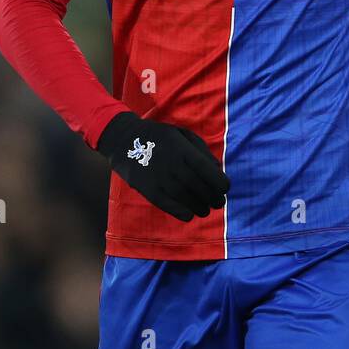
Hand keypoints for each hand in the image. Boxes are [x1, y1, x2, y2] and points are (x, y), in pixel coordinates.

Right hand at [96, 112, 228, 221]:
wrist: (124, 140)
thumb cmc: (159, 136)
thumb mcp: (182, 134)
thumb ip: (201, 150)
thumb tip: (218, 169)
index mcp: (182, 149)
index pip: (207, 170)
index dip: (220, 182)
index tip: (224, 188)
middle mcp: (171, 164)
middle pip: (198, 187)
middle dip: (213, 198)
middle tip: (218, 203)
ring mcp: (159, 178)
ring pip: (185, 198)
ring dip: (200, 207)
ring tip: (206, 210)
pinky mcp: (148, 190)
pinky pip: (167, 205)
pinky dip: (181, 212)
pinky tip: (189, 215)